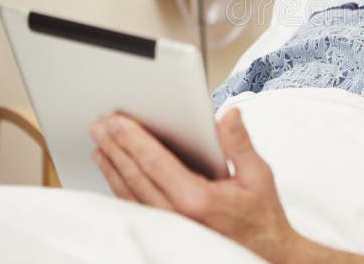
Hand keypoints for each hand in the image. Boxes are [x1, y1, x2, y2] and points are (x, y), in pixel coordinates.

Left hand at [89, 108, 298, 262]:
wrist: (264, 253)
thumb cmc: (261, 215)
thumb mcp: (258, 175)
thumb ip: (239, 143)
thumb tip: (229, 115)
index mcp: (197, 200)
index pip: (155, 163)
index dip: (132, 139)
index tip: (116, 121)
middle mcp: (177, 216)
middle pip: (136, 176)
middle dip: (115, 148)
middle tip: (100, 126)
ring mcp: (168, 227)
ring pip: (130, 194)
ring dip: (112, 167)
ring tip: (99, 145)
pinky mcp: (166, 232)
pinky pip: (137, 207)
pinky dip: (120, 187)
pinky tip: (114, 174)